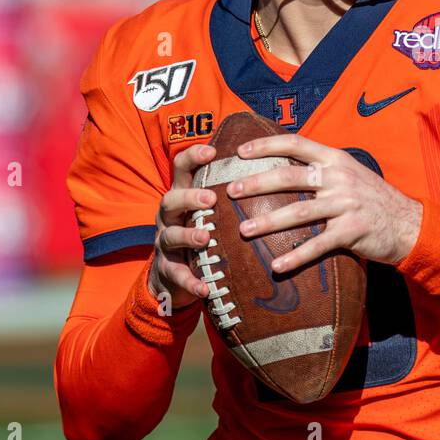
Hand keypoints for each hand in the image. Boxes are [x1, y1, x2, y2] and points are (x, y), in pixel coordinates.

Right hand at [149, 143, 218, 309]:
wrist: (175, 277)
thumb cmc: (203, 233)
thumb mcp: (212, 212)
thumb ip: (231, 194)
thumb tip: (274, 168)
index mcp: (183, 197)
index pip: (182, 169)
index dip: (192, 157)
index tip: (212, 151)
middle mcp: (169, 217)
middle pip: (170, 199)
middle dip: (189, 197)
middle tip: (210, 197)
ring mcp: (165, 243)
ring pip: (170, 235)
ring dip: (188, 236)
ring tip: (205, 238)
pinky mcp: (167, 270)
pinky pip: (176, 275)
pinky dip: (190, 281)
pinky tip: (205, 288)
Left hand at [228, 133, 422, 272]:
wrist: (408, 224)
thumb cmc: (373, 199)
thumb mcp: (350, 174)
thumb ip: (322, 169)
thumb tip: (285, 167)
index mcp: (336, 160)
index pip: (296, 144)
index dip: (266, 145)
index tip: (240, 152)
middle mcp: (339, 178)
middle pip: (290, 176)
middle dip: (257, 183)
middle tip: (231, 191)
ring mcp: (346, 204)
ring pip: (299, 212)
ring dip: (268, 222)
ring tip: (243, 230)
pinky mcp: (352, 231)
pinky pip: (318, 245)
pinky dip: (296, 256)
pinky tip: (277, 265)